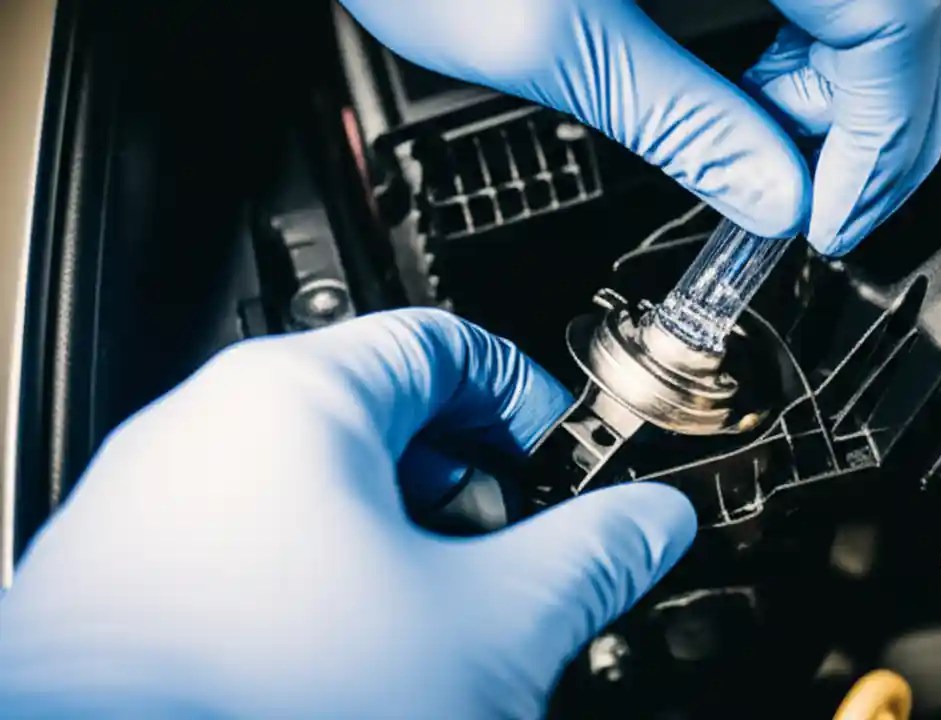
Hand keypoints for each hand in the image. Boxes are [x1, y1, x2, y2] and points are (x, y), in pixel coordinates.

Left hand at [0, 310, 695, 717]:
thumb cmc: (272, 710)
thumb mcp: (489, 628)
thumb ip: (590, 557)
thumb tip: (647, 524)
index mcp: (293, 398)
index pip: (446, 343)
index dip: (529, 399)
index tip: (565, 459)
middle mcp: (202, 430)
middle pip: (378, 411)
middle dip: (465, 481)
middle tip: (510, 553)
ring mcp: (146, 506)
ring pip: (307, 482)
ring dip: (393, 535)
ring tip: (431, 619)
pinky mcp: (116, 583)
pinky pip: (243, 541)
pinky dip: (314, 576)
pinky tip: (345, 656)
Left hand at [339, 0, 940, 255]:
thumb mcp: (549, 36)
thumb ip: (681, 121)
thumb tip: (774, 198)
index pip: (894, 27)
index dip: (881, 144)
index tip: (830, 222)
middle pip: (905, 6)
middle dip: (870, 118)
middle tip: (808, 201)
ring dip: (839, 74)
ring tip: (763, 145)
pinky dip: (805, 25)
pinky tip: (753, 72)